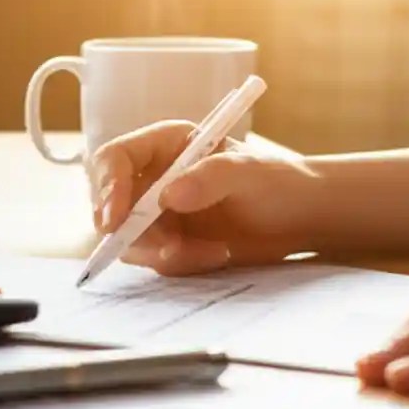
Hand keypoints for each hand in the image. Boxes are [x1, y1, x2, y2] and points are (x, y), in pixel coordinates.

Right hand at [87, 120, 319, 275]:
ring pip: (130, 240)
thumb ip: (210, 178)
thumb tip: (168, 197)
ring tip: (214, 250)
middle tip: (169, 248)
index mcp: (165, 146)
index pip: (114, 159)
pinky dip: (184, 263)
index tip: (114, 219)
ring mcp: (158, 214)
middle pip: (109, 206)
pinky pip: (156, 261)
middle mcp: (154, 178)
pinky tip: (218, 254)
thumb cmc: (279, 182)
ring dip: (164, 252)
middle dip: (132, 232)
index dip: (106, 187)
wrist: (301, 219)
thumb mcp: (250, 172)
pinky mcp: (169, 243)